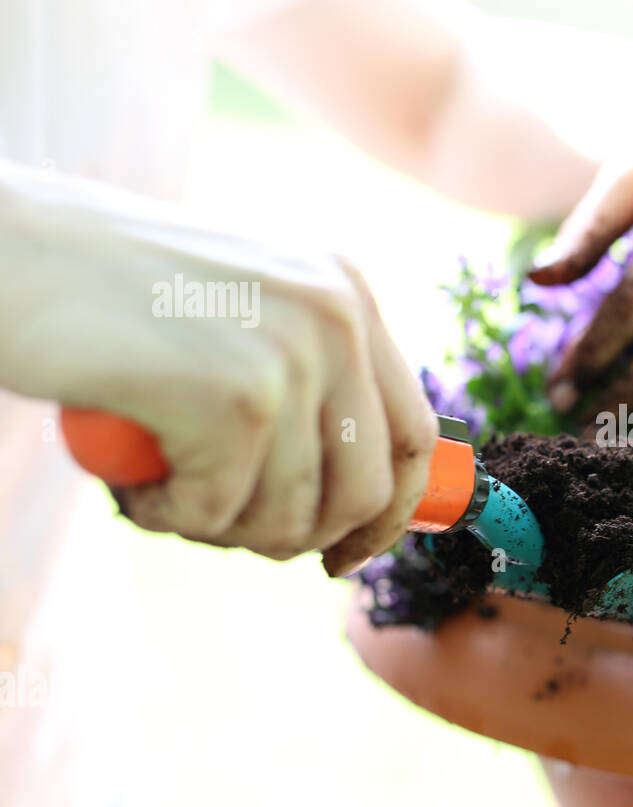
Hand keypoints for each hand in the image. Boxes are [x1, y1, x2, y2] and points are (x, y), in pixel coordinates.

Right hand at [0, 164, 436, 574]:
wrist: (6, 252)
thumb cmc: (112, 297)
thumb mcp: (243, 315)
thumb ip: (309, 380)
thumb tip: (360, 503)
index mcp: (349, 294)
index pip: (416, 436)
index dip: (391, 514)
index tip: (348, 553)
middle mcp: (337, 317)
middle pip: (366, 491)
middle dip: (300, 535)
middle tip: (226, 523)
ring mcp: (293, 355)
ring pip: (290, 516)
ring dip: (217, 526)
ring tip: (160, 480)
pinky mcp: (236, 398)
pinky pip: (219, 513)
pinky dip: (166, 515)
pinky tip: (129, 475)